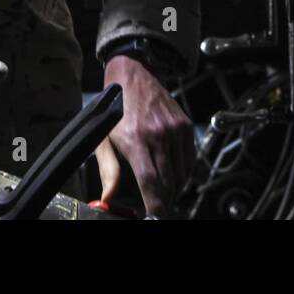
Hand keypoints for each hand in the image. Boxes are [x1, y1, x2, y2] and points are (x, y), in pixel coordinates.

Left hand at [98, 55, 194, 215]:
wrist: (131, 75)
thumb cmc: (115, 109)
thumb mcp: (104, 139)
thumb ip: (108, 172)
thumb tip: (108, 199)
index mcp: (136, 139)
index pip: (151, 182)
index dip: (155, 206)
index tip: (154, 217)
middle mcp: (158, 134)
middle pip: (168, 182)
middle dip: (163, 202)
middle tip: (156, 209)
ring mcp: (175, 129)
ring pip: (181, 174)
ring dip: (174, 189)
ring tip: (163, 193)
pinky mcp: (185, 125)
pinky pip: (190, 160)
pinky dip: (183, 173)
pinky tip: (173, 176)